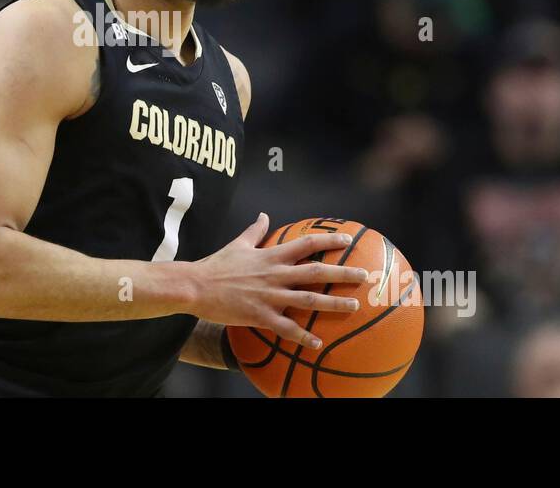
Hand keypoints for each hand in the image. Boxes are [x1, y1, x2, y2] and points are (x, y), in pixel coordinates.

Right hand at [188, 213, 368, 348]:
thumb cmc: (216, 265)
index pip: (306, 244)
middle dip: (342, 273)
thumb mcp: (237, 244)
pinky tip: (318, 343)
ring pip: (308, 300)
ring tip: (354, 306)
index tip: (348, 240)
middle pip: (316, 272)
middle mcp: (275, 274)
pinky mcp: (260, 315)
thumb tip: (263, 215)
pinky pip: (287, 328)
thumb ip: (254, 231)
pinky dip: (303, 336)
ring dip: (333, 303)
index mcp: (271, 256)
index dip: (328, 241)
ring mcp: (269, 296)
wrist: (195, 286)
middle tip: (364, 276)